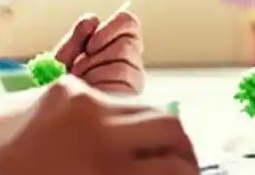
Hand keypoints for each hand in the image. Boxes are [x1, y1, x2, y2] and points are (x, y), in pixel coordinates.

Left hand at [0, 76, 196, 173]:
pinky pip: (110, 101)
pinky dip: (118, 121)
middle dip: (182, 150)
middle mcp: (98, 125)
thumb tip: (174, 172)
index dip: (189, 174)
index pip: (174, 166)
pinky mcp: (65, 89)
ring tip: (151, 153)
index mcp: (106, 167)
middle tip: (183, 167)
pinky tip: (110, 140)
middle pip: (170, 124)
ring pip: (144, 107)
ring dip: (154, 131)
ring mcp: (81, 100)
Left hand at [55, 10, 145, 94]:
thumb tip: (93, 20)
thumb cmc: (61, 85)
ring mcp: (134, 79)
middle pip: (126, 44)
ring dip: (93, 73)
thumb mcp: (63, 56)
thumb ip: (77, 35)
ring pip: (121, 65)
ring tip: (81, 84)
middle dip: (95, 58)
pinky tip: (90, 93)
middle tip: (79, 69)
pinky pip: (119, 83)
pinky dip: (98, 86)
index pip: (128, 22)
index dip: (109, 28)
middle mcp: (131, 59)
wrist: (56, 112)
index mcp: (118, 42)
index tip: (89, 45)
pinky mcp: (132, 96)